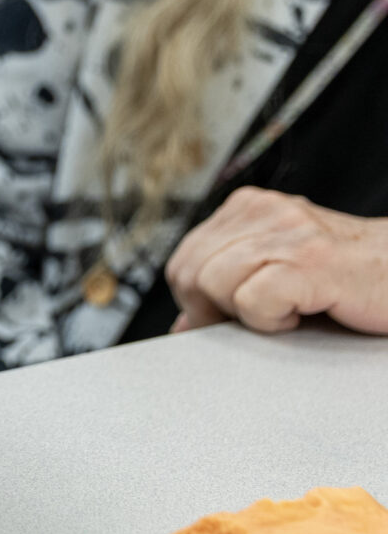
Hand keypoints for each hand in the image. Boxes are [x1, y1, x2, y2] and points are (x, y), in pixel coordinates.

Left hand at [166, 187, 387, 334]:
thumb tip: (182, 325)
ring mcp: (289, 232)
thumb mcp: (278, 273)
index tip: (224, 318)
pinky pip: (252, 299)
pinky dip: (271, 320)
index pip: (183, 259)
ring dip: (247, 313)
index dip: (195, 299)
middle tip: (258, 320)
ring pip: (214, 283)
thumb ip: (228, 286)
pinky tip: (303, 314)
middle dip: (213, 309)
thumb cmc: (350, 280)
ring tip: (290, 310)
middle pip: (190, 271)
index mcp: (249, 208)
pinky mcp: (312, 261)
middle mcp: (265, 211)